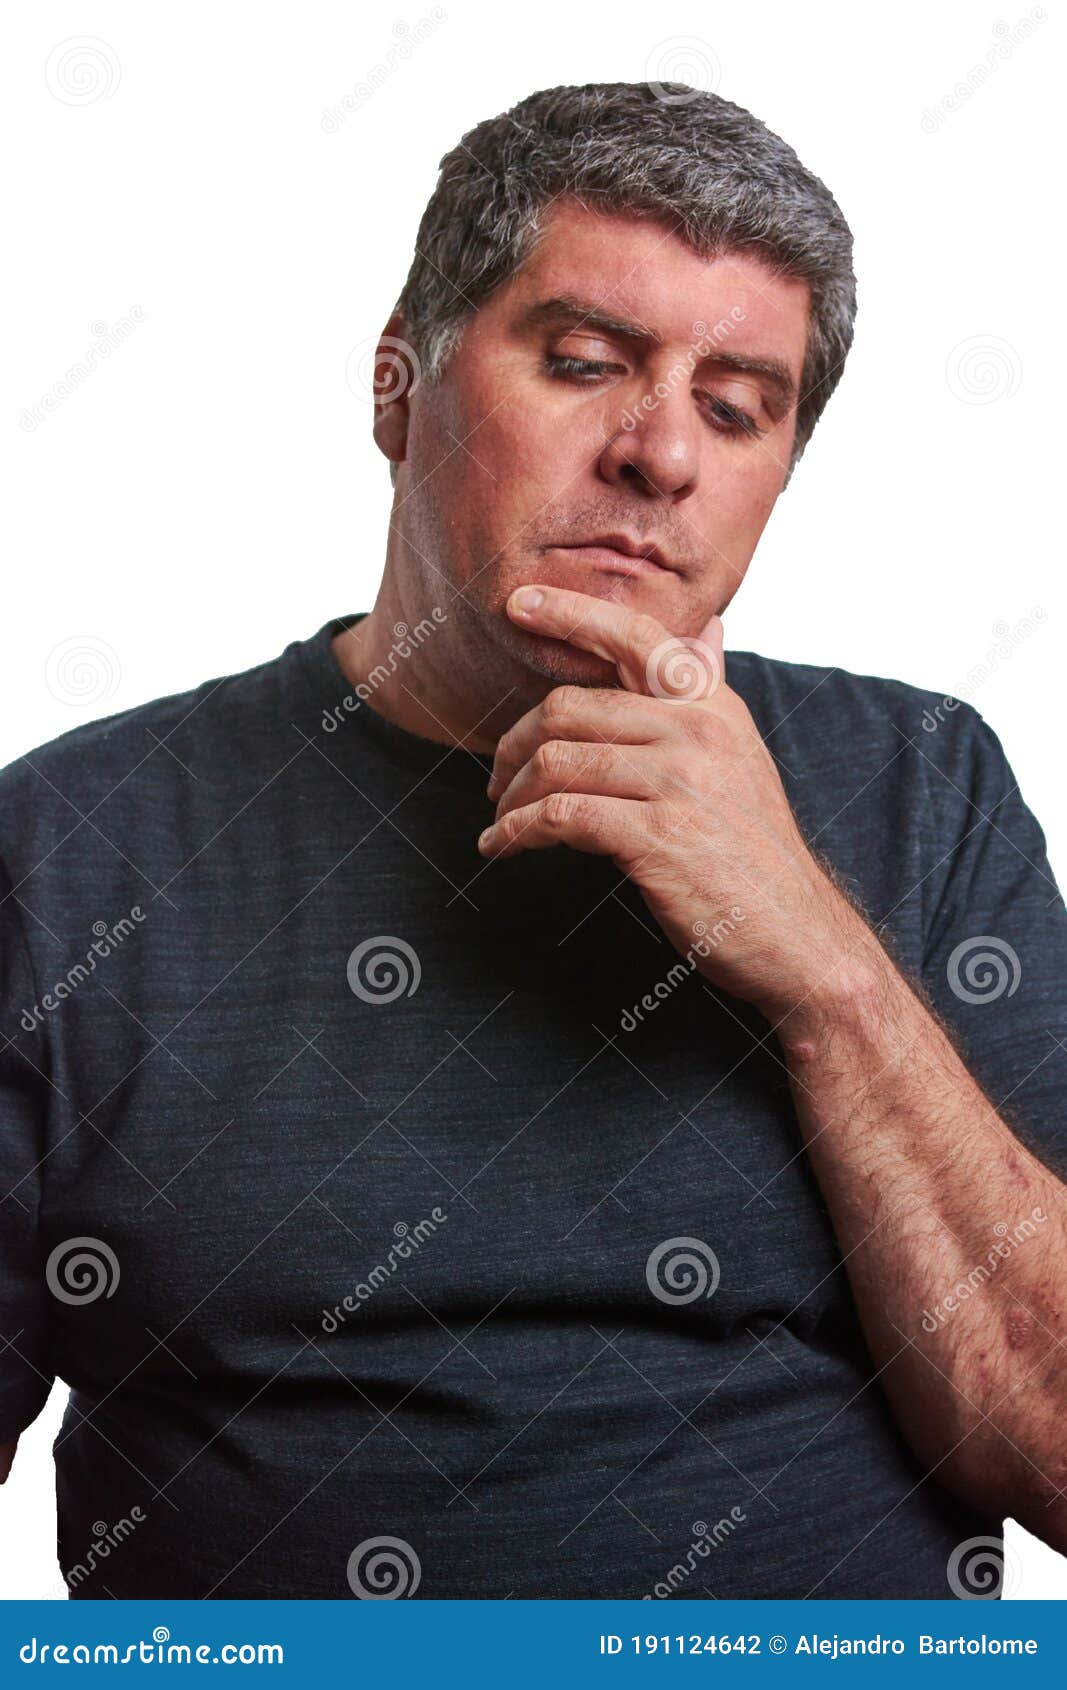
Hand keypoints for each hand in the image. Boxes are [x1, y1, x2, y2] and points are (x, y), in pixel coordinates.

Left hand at [477, 585, 868, 1023]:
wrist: (797, 935)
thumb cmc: (754, 852)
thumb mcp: (740, 759)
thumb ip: (709, 695)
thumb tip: (706, 630)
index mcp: (712, 707)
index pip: (637, 637)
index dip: (571, 613)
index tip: (518, 603)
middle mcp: (696, 732)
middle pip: (569, 706)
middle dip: (515, 743)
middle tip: (496, 779)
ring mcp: (677, 783)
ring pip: (556, 761)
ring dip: (510, 796)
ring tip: (498, 821)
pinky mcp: (655, 837)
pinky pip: (559, 816)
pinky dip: (517, 832)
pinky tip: (503, 848)